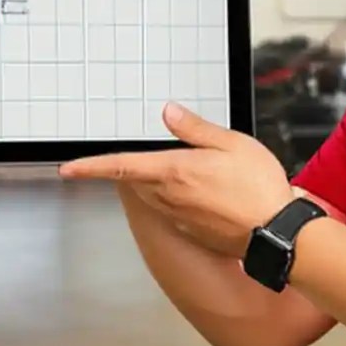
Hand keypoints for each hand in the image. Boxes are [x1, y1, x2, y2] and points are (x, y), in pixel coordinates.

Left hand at [58, 102, 295, 258]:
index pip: (121, 166)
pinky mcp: (192, 232)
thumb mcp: (232, 143)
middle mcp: (170, 197)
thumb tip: (170, 113)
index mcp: (175, 171)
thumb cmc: (259, 188)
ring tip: (193, 172)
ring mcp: (180, 217)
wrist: (276, 232)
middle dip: (139, 168)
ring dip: (161, 183)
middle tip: (159, 154)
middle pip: (138, 180)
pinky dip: (182, 199)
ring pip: (155, 196)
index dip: (91, 167)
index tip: (69, 168)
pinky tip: (209, 194)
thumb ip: (195, 128)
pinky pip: (174, 211)